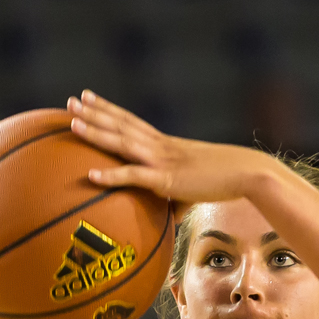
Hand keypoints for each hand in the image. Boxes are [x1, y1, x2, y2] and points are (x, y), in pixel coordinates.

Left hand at [69, 90, 274, 203]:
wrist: (247, 174)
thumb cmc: (225, 181)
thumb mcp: (194, 187)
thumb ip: (176, 199)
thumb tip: (168, 221)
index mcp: (165, 144)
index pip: (131, 120)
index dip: (108, 108)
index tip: (88, 97)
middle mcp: (160, 146)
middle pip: (121, 124)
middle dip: (94, 112)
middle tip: (70, 101)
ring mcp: (162, 160)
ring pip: (122, 142)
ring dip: (96, 132)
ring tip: (72, 121)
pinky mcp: (166, 180)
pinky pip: (133, 176)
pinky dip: (111, 175)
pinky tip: (90, 174)